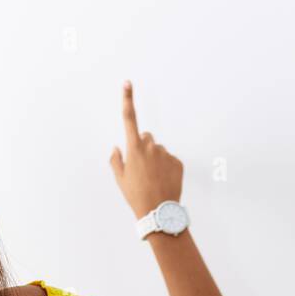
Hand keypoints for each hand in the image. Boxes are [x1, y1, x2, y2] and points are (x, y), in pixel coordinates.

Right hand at [110, 81, 182, 218]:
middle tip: (142, 168)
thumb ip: (116, 160)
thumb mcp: (120, 179)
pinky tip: (163, 181)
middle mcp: (150, 147)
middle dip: (143, 147)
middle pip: (146, 137)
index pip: (129, 118)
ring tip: (153, 179)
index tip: (127, 83)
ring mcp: (165, 153)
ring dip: (156, 159)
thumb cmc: (136, 196)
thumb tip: (117, 148)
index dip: (127, 99)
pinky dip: (167, 167)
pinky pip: (170, 159)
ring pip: (158, 150)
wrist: (158, 212)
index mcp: (134, 148)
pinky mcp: (177, 161)